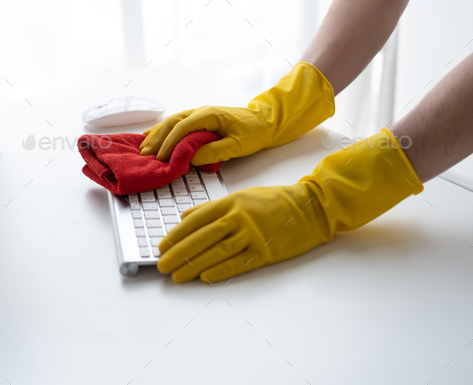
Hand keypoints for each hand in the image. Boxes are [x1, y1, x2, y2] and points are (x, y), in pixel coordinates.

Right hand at [140, 106, 271, 165]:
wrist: (264, 122)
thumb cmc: (253, 132)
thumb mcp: (237, 146)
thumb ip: (214, 152)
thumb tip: (192, 158)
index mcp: (209, 115)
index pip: (182, 128)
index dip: (169, 143)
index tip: (161, 158)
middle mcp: (200, 111)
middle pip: (172, 122)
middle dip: (157, 139)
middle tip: (146, 155)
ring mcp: (198, 114)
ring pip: (171, 121)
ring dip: (157, 135)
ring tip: (144, 148)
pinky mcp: (199, 120)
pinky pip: (176, 123)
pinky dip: (162, 130)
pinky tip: (151, 135)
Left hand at [157, 184, 327, 282]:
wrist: (309, 206)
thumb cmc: (275, 201)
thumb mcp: (241, 195)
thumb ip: (212, 206)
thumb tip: (185, 216)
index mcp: (230, 202)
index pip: (196, 220)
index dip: (177, 234)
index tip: (162, 246)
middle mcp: (238, 217)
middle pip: (202, 237)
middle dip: (179, 253)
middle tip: (162, 265)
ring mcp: (252, 234)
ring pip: (217, 251)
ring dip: (193, 265)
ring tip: (177, 275)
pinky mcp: (266, 250)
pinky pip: (239, 262)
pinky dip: (221, 270)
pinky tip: (205, 277)